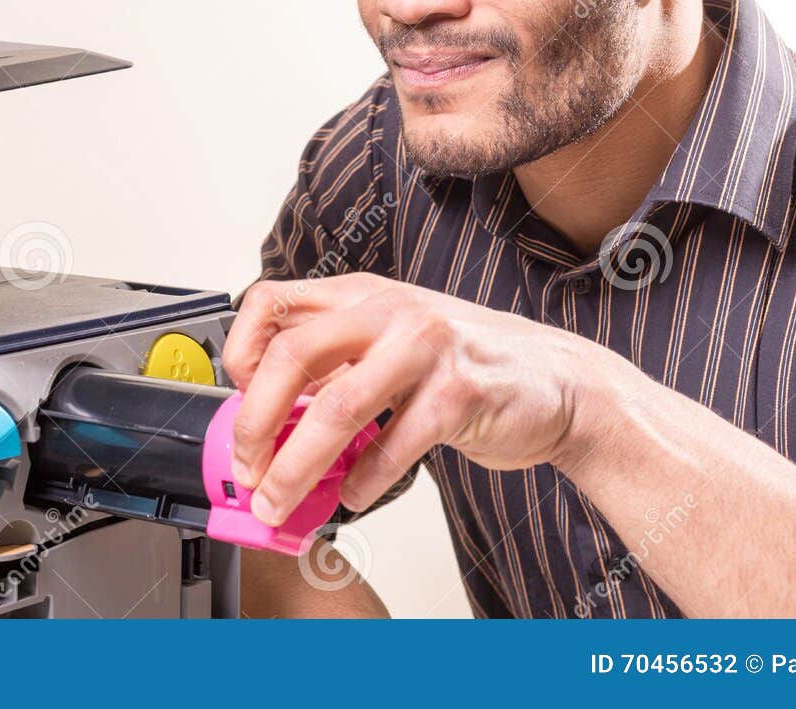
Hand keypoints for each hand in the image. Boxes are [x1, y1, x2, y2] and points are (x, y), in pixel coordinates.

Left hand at [222, 272, 622, 525]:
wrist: (560, 381)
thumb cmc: (466, 366)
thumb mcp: (390, 345)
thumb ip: (334, 371)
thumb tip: (266, 426)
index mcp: (360, 293)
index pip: (271, 303)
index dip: (240, 353)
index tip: (236, 402)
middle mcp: (388, 309)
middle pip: (292, 356)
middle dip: (254, 424)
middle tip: (245, 470)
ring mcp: (426, 346)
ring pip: (337, 409)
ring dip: (297, 468)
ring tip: (280, 502)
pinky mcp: (460, 391)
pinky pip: (393, 445)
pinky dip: (365, 481)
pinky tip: (356, 495)